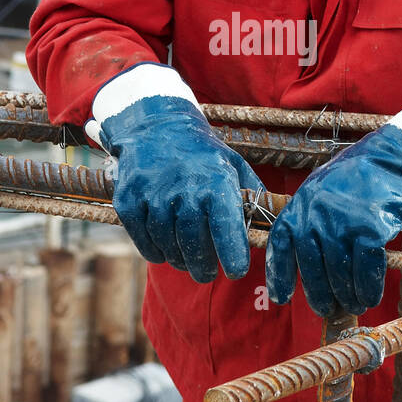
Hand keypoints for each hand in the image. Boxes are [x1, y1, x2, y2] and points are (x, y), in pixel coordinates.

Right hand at [99, 96, 264, 282]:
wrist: (157, 127)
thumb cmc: (203, 154)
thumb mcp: (233, 166)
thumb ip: (252, 196)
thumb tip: (273, 224)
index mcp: (215, 183)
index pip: (226, 228)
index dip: (232, 254)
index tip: (236, 271)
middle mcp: (184, 191)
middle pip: (194, 245)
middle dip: (203, 267)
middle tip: (206, 274)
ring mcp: (152, 196)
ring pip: (168, 245)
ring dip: (179, 260)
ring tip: (187, 262)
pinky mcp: (129, 200)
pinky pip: (143, 239)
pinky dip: (154, 251)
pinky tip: (164, 251)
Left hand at [265, 90, 401, 316]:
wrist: (393, 161)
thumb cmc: (358, 179)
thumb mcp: (322, 190)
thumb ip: (311, 218)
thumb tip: (309, 261)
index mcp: (301, 204)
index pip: (281, 243)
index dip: (279, 273)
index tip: (281, 297)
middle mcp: (316, 215)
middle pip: (312, 266)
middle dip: (320, 293)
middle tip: (328, 308)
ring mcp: (342, 223)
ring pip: (339, 273)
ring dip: (347, 295)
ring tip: (354, 304)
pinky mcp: (368, 231)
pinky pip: (365, 270)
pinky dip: (367, 287)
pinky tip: (371, 296)